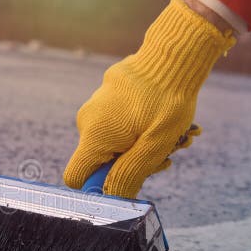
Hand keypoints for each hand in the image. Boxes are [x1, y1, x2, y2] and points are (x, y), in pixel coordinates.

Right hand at [63, 0, 234, 197]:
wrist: (174, 53)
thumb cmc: (168, 100)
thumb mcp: (155, 145)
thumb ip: (131, 173)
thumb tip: (114, 197)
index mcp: (94, 136)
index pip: (76, 177)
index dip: (99, 186)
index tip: (127, 178)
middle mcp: (87, 121)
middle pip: (102, 160)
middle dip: (132, 163)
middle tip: (166, 156)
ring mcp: (95, 105)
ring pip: (114, 140)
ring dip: (141, 144)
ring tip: (174, 134)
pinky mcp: (106, 94)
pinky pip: (118, 121)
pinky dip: (139, 126)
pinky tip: (164, 117)